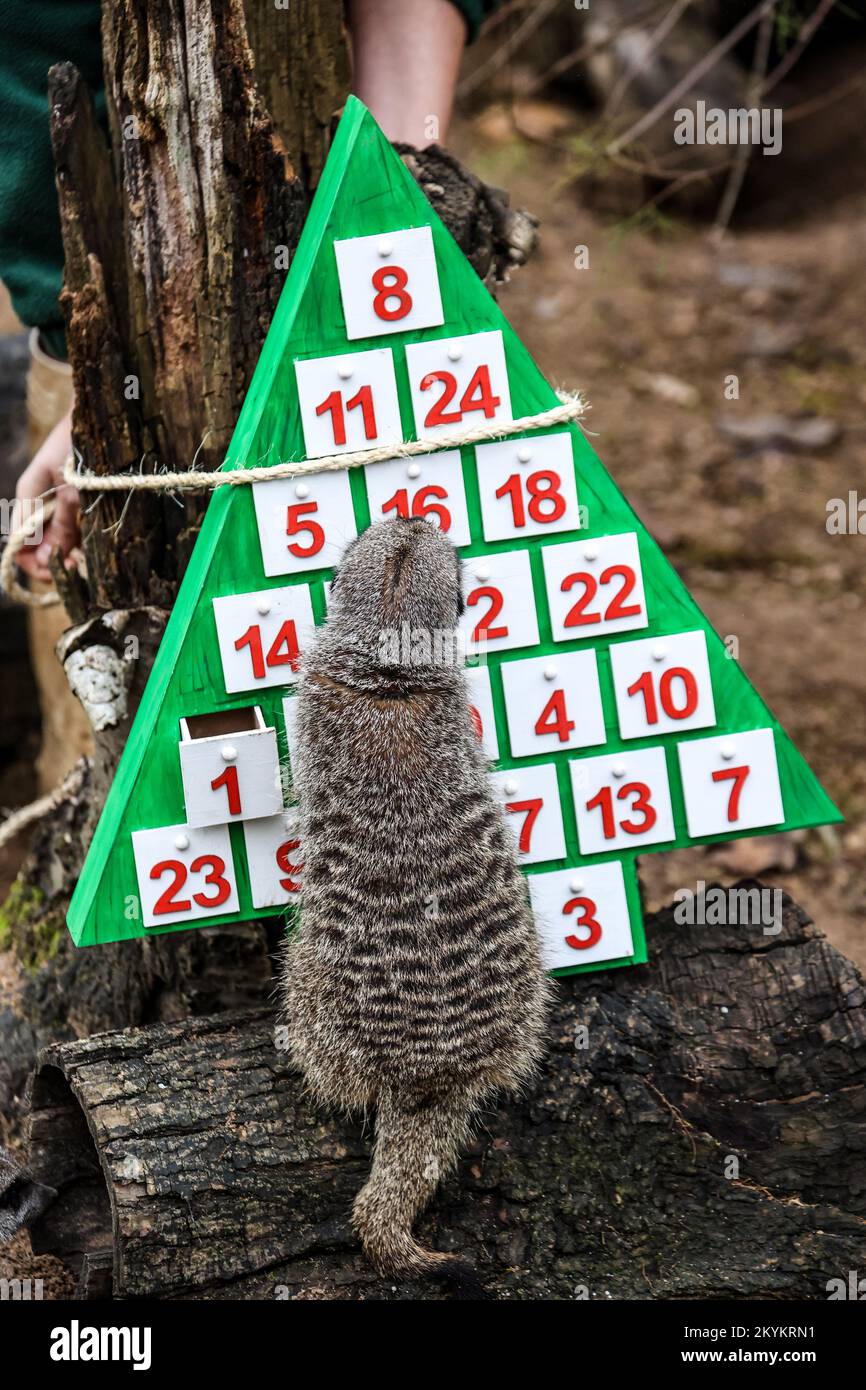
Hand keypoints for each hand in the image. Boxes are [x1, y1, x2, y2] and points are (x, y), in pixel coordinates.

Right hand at [13, 407, 80, 582]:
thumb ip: (65, 523)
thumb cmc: (82, 445)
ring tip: (87, 560)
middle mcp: (39, 502)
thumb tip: (55, 559)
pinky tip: (93, 545)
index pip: (19, 543)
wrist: (100, 416)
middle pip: (37, 546)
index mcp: (28, 495)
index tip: (58, 572)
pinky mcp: (75, 500)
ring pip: (56, 540)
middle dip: (54, 562)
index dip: (35, 565)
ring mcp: (56, 501)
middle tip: (77, 568)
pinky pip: (72, 528)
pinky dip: (79, 540)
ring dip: (68, 553)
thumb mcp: (75, 488)